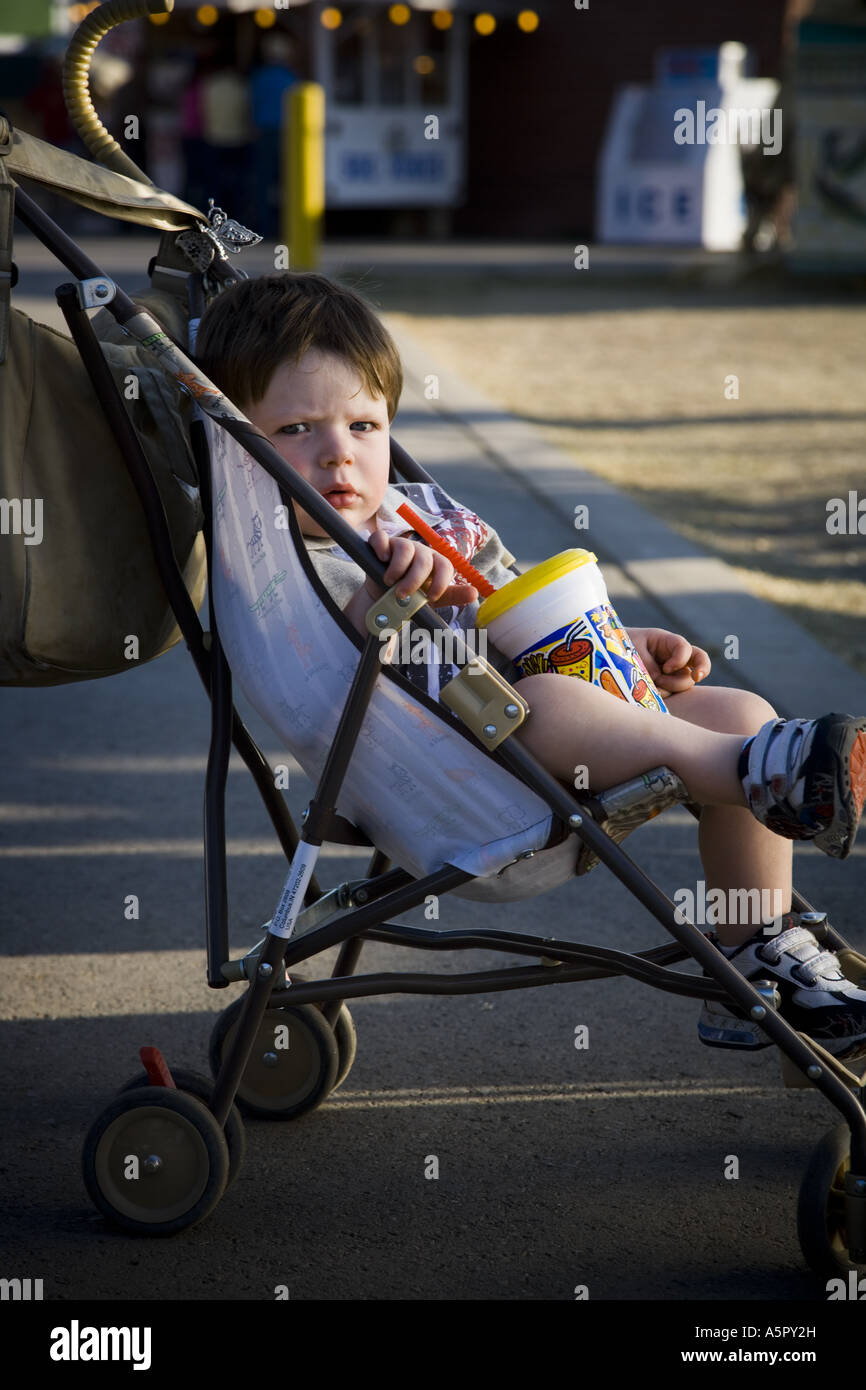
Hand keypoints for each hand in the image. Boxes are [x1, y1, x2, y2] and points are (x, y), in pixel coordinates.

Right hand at [363, 530, 478, 608]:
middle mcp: (420, 552)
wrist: (383, 594)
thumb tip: (474, 594)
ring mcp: (401, 546)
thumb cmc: (411, 594)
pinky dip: (381, 547)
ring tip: (389, 582)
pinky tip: (381, 559)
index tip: (432, 598)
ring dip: (398, 568)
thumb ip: (453, 595)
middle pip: (424, 560)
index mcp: (435, 563)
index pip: (445, 566)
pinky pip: (381, 538)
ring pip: (406, 548)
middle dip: (414, 580)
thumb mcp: (432, 597)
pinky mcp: (382, 543)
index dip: (441, 582)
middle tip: (402, 595)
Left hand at [627, 626, 710, 693]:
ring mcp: (672, 674)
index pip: (685, 648)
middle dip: (690, 676)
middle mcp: (675, 658)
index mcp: (667, 642)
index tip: (666, 669)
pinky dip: (662, 696)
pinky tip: (650, 694)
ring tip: (650, 686)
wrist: (609, 656)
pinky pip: (672, 694)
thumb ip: (648, 664)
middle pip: (697, 665)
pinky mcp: (665, 687)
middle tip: (682, 680)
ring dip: (670, 688)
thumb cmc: (620, 646)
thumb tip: (659, 680)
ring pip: (685, 684)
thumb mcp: (633, 650)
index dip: (680, 660)